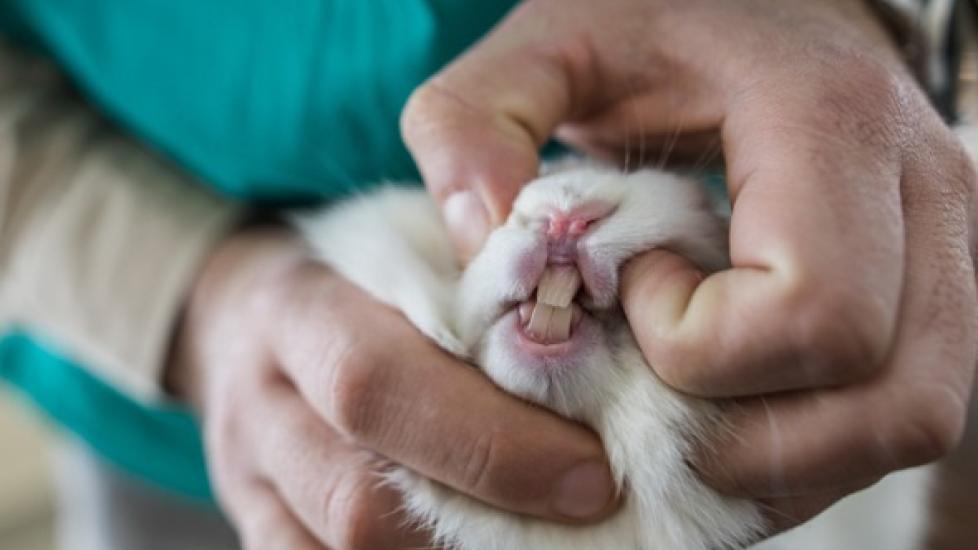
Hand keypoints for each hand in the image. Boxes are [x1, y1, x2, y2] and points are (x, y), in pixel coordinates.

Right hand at [167, 226, 616, 549]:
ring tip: (537, 523)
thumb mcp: (399, 237)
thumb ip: (472, 259)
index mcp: (295, 307)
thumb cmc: (350, 274)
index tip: (590, 468)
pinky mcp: (256, 524)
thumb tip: (573, 296)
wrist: (242, 315)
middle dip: (484, 510)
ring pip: (343, 548)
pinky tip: (471, 543)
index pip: (377, 381)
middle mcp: (257, 402)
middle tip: (586, 502)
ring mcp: (247, 476)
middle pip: (356, 495)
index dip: (490, 438)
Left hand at [401, 0, 977, 530]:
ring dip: (785, 453)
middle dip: (741, 423)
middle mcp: (924, 192)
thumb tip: (480, 240)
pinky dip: (813, 444)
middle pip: (884, 395)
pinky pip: (902, 411)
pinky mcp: (939, 289)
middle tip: (654, 367)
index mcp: (831, 121)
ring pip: (910, 418)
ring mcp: (949, 248)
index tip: (626, 288)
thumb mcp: (547, 45)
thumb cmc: (653, 26)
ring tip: (691, 407)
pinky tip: (735, 410)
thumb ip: (476, 121)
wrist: (754, 11)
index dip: (696, 343)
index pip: (810, 312)